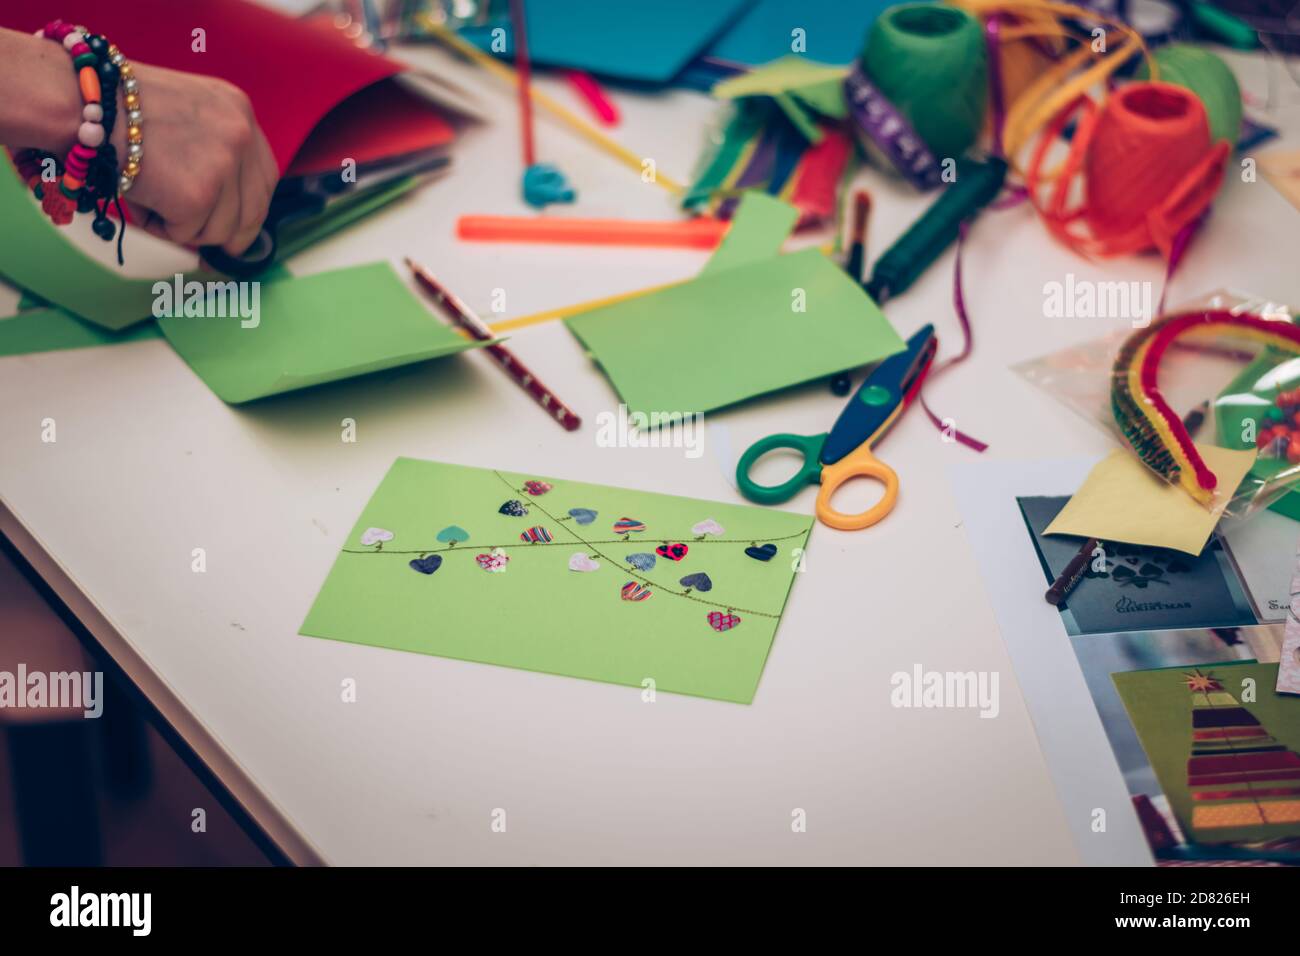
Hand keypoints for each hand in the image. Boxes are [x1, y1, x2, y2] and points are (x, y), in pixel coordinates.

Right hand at [116, 62, 277, 255]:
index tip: (239, 229)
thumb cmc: (119, 109)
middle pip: (253, 210)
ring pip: (219, 230)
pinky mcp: (198, 195)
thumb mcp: (187, 112)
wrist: (84, 104)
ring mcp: (223, 165)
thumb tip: (230, 208)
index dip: (251, 209)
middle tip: (212, 254)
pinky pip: (187, 234)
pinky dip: (160, 227)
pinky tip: (140, 198)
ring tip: (151, 196)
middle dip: (231, 236)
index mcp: (239, 110)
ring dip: (184, 227)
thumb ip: (213, 149)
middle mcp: (241, 135)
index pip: (266, 176)